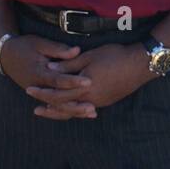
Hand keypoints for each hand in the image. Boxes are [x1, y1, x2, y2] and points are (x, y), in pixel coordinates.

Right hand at [0, 34, 94, 119]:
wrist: (6, 56)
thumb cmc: (25, 46)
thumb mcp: (40, 43)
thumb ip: (58, 49)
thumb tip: (77, 51)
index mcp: (38, 73)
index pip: (58, 80)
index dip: (73, 82)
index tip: (89, 82)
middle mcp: (37, 87)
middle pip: (58, 99)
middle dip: (76, 104)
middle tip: (93, 107)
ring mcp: (38, 93)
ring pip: (57, 106)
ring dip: (74, 110)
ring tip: (92, 112)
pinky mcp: (40, 95)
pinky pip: (55, 105)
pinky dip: (68, 110)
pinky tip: (82, 112)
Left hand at [35, 43, 152, 113]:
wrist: (140, 65)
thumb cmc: (114, 56)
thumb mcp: (89, 56)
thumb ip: (69, 65)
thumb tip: (50, 68)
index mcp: (84, 87)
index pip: (57, 93)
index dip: (43, 92)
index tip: (30, 90)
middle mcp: (90, 99)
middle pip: (64, 107)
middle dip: (48, 106)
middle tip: (34, 109)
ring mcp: (99, 102)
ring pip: (75, 111)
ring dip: (61, 112)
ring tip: (49, 112)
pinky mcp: (106, 101)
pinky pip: (85, 109)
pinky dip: (75, 110)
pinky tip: (71, 109)